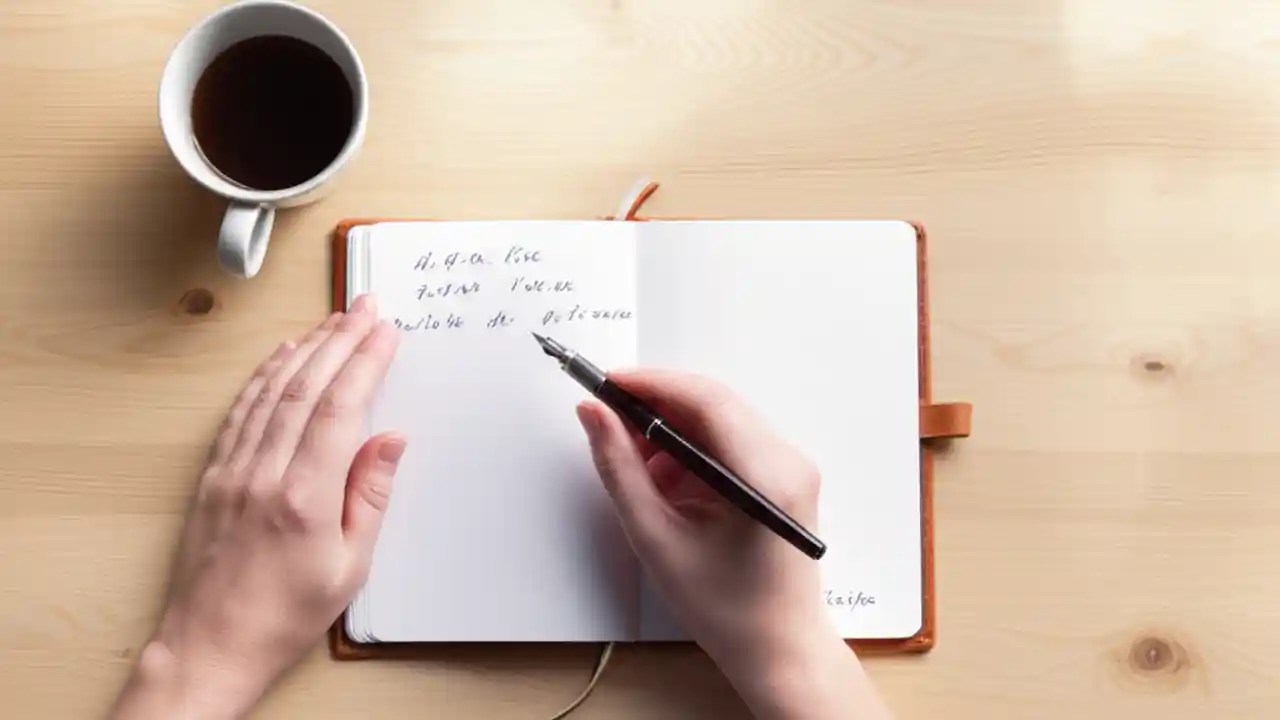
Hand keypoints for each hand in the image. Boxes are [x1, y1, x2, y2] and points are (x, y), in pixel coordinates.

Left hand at [112, 295, 401, 719]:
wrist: (211, 647)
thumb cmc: (285, 616)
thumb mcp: (350, 567)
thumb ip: (370, 495)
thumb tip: (391, 439)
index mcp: (304, 496)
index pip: (338, 408)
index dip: (364, 362)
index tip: (385, 331)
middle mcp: (263, 473)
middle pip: (305, 387)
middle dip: (340, 339)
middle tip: (365, 307)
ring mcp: (232, 471)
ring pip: (270, 391)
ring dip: (305, 348)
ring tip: (332, 320)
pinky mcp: (213, 476)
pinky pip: (241, 411)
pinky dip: (264, 376)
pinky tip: (282, 357)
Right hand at [576, 370, 890, 719]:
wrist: (779, 649)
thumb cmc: (725, 608)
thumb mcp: (657, 539)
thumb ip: (620, 470)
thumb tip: (592, 415)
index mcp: (766, 475)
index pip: (706, 401)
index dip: (651, 384)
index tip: (605, 383)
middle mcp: (788, 460)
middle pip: (713, 403)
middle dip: (655, 403)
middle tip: (605, 414)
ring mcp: (789, 466)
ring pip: (718, 419)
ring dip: (671, 428)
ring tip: (631, 458)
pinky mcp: (781, 476)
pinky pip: (729, 441)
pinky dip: (689, 449)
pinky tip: (661, 476)